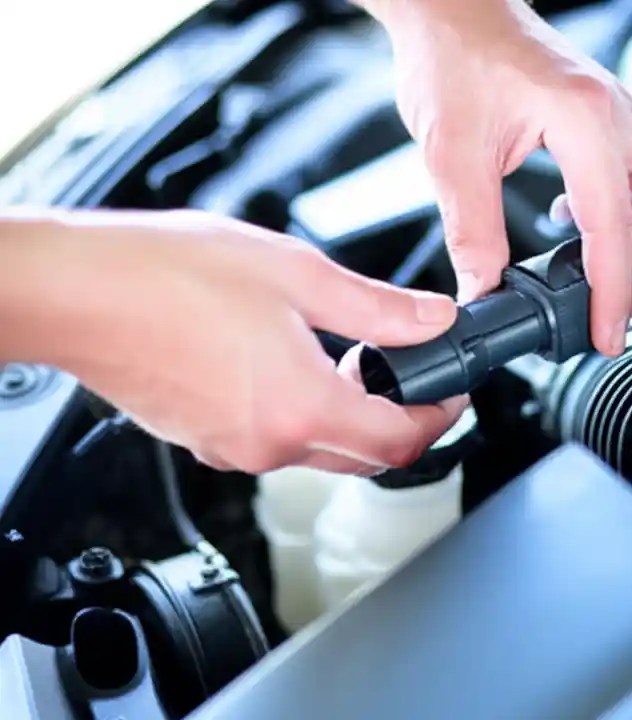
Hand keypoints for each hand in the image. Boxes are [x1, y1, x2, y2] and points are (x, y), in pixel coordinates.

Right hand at [14, 210, 464, 475]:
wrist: (74, 291)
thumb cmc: (166, 276)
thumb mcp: (297, 274)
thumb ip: (377, 306)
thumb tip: (433, 319)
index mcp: (304, 409)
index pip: (401, 443)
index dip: (440, 420)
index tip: (452, 394)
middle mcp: (269, 445)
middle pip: (365, 456)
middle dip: (400, 421)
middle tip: (413, 376)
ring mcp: (231, 449)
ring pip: (319, 450)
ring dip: (350, 416)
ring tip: (353, 359)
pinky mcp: (202, 439)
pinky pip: (274, 441)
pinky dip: (303, 414)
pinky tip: (294, 364)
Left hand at [365, 0, 631, 354]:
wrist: (451, 7)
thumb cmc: (452, 54)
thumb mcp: (449, 151)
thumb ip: (472, 230)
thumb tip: (485, 292)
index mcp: (586, 121)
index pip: (616, 229)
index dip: (614, 294)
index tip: (605, 335)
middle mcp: (619, 118)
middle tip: (622, 307)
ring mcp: (621, 119)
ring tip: (604, 282)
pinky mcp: (609, 123)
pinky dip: (628, 221)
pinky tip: (578, 233)